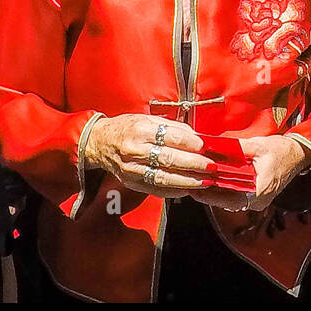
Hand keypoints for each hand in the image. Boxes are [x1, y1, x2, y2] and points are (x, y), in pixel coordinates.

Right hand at [81, 114, 212, 196]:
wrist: (99, 143)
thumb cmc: (126, 127)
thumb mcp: (147, 119)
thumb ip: (172, 127)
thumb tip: (196, 136)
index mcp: (140, 130)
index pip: (170, 136)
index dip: (190, 142)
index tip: (205, 146)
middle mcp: (135, 150)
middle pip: (169, 159)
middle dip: (193, 164)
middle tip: (211, 167)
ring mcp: (132, 169)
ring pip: (163, 178)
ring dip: (187, 181)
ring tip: (204, 181)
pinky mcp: (131, 182)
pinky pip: (156, 189)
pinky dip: (173, 191)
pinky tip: (188, 189)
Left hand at [197, 135, 310, 212]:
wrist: (299, 154)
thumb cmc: (281, 150)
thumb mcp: (258, 145)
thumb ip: (237, 148)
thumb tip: (215, 146)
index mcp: (258, 190)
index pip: (228, 197)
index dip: (210, 194)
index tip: (195, 189)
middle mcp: (257, 200)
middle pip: (227, 201)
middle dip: (209, 194)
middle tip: (191, 186)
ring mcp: (257, 200)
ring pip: (231, 200)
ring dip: (215, 193)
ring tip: (198, 184)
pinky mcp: (257, 196)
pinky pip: (237, 196)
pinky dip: (224, 191)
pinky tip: (213, 183)